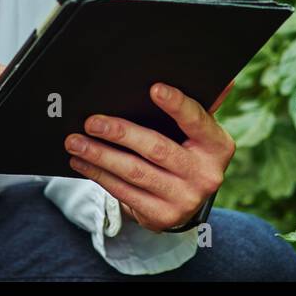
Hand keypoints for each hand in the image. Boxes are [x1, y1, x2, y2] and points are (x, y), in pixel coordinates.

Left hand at [64, 79, 236, 231]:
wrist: (185, 199)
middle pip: (157, 148)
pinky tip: (82, 161)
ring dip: (100, 155)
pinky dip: (99, 174)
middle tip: (91, 121)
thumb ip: (197, 106)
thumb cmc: (186, 150)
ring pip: (135, 172)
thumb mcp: (197, 131)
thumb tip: (220, 78)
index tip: (154, 89)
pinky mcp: (162, 216)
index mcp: (217, 146)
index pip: (197, 120)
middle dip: (120, 133)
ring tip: (75, 141)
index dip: (176, 104)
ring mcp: (184, 199)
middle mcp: (206, 175)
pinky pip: (124, 192)